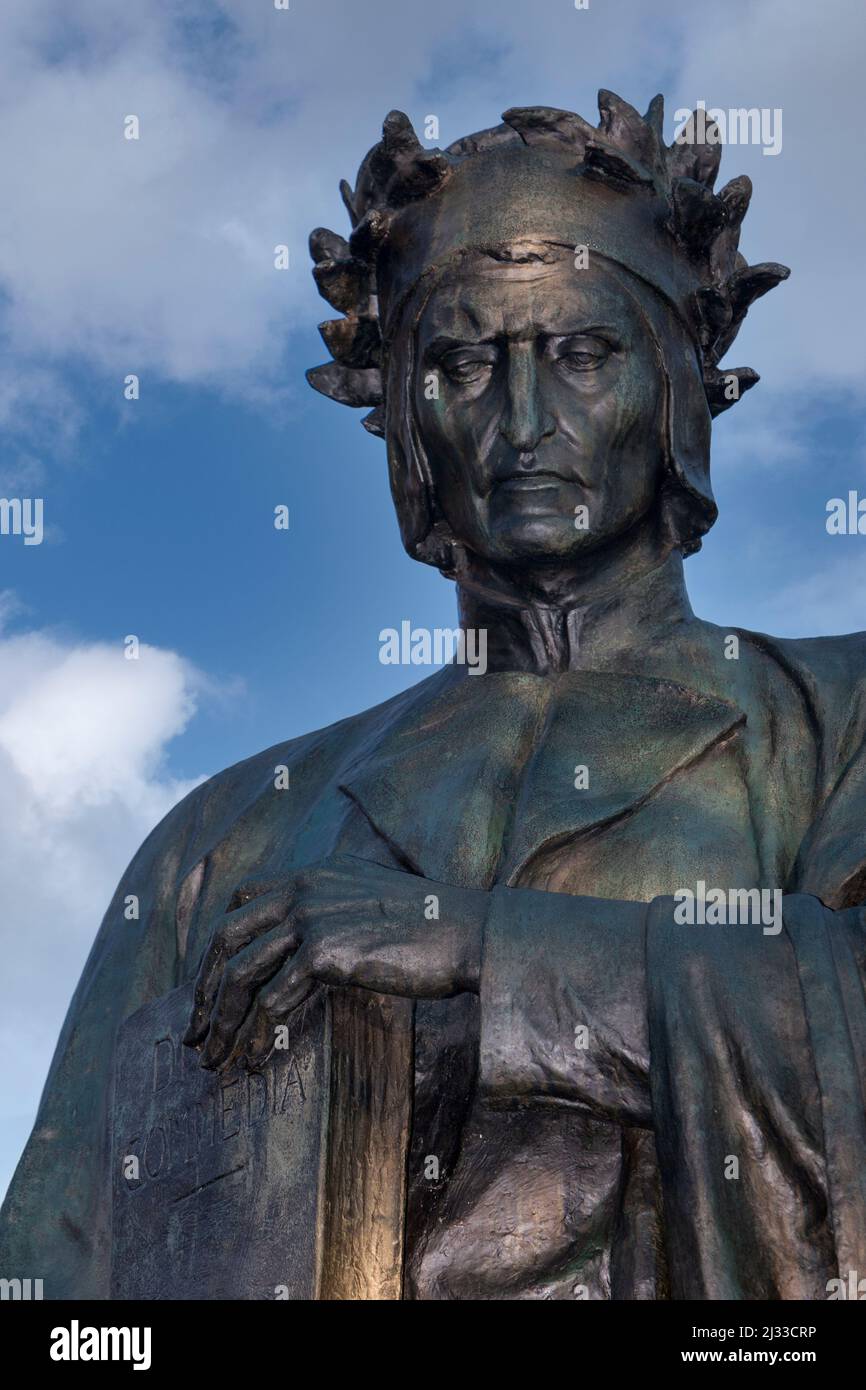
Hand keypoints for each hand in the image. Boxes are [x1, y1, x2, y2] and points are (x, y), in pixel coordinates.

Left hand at [183, 855, 486, 1070]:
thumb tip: (305, 951)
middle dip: (204, 991)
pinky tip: (256, 1063)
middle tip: (195, 1033)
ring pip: (241, 975)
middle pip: (225, 939)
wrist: (467, 932)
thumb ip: (333, 908)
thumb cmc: (431, 926)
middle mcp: (302, 888)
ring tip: (213, 1059)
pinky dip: (257, 1038)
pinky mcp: (323, 952)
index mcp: (312, 872)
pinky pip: (272, 1002)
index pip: (241, 900)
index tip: (211, 986)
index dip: (218, 946)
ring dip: (222, 1023)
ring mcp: (310, 917)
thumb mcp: (371, 899)